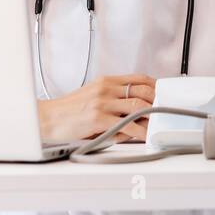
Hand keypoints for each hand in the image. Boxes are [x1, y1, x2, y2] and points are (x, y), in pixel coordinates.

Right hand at [37, 74, 155, 143]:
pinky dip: (139, 131)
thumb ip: (112, 97)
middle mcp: (106, 89)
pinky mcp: (98, 119)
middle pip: (142, 90)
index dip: (155, 85)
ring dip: (152, 116)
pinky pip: (126, 124)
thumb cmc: (69, 110)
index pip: (138, 78)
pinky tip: (144, 135)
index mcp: (106, 81)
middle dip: (158, 100)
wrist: (48, 118)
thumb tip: (133, 108)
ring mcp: (102, 103)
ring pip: (137, 105)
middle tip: (166, 110)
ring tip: (159, 123)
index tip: (163, 93)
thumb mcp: (92, 94)